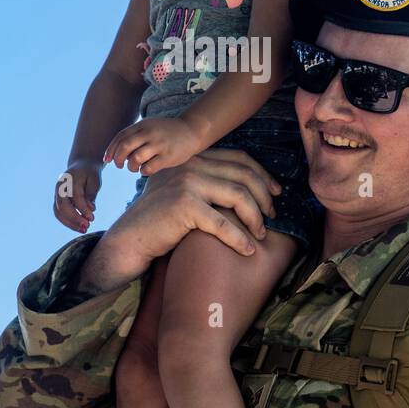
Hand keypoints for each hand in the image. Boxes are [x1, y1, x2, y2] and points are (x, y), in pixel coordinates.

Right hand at [53, 157, 101, 233]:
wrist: (82, 166)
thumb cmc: (90, 174)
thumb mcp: (95, 182)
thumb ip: (91, 195)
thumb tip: (90, 210)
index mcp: (70, 178)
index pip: (75, 196)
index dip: (83, 208)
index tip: (92, 218)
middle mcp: (60, 186)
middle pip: (62, 205)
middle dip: (74, 218)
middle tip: (87, 226)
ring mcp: (56, 193)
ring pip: (58, 211)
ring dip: (70, 223)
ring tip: (84, 230)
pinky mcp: (57, 200)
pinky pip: (59, 213)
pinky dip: (67, 222)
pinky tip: (78, 227)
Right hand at [78, 149, 283, 293]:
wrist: (132, 238)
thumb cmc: (161, 220)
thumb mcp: (183, 191)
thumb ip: (207, 182)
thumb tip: (247, 188)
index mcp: (193, 158)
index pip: (238, 158)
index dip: (262, 174)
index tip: (276, 192)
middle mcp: (191, 165)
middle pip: (243, 175)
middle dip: (264, 197)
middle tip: (272, 216)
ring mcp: (187, 182)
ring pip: (238, 196)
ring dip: (255, 217)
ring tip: (260, 234)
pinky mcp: (184, 205)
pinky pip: (223, 223)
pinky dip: (239, 238)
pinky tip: (247, 249)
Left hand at [103, 117, 204, 175]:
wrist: (191, 131)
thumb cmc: (165, 132)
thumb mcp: (149, 127)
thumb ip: (133, 135)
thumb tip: (114, 153)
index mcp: (143, 125)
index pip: (120, 137)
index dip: (111, 150)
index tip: (107, 160)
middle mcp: (149, 134)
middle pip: (125, 147)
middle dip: (118, 159)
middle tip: (119, 165)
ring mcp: (159, 145)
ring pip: (136, 158)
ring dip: (131, 166)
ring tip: (134, 168)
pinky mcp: (168, 157)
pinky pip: (149, 168)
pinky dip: (143, 171)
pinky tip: (145, 170)